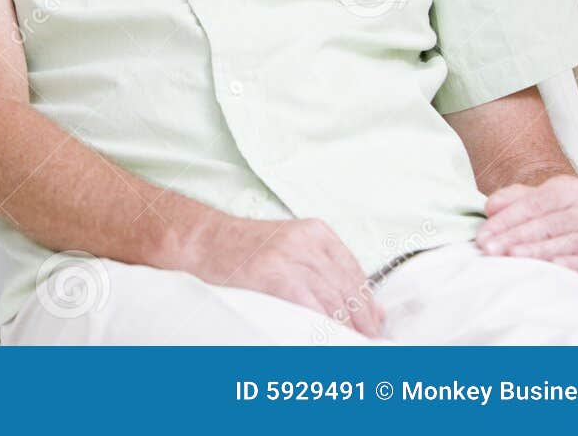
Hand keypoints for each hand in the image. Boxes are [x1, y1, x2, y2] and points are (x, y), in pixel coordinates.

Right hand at [187, 214, 383, 337]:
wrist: (202, 241)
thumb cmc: (242, 249)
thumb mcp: (288, 245)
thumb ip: (320, 268)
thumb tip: (360, 305)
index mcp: (315, 231)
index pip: (354, 270)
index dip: (368, 302)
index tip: (375, 324)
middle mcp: (306, 241)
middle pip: (348, 286)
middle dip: (363, 318)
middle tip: (371, 341)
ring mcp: (289, 257)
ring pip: (333, 299)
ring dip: (347, 326)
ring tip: (355, 345)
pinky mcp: (273, 275)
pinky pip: (310, 306)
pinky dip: (322, 325)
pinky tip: (328, 338)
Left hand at [474, 172, 577, 278]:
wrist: (572, 226)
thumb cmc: (545, 213)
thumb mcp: (526, 199)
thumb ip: (507, 199)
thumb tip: (492, 207)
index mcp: (571, 189)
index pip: (534, 204)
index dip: (506, 220)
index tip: (484, 234)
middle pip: (547, 224)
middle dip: (515, 237)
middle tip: (491, 249)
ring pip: (566, 242)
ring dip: (537, 251)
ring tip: (512, 257)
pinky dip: (573, 265)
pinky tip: (554, 266)